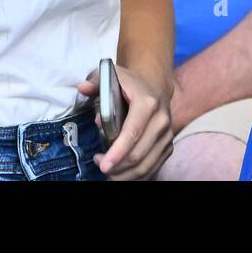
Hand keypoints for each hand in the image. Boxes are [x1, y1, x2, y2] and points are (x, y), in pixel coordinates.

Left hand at [77, 64, 172, 179]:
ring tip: (107, 172)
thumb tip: (83, 88)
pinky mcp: (168, 145)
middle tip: (100, 165)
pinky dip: (135, 176)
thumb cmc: (128, 85)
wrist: (154, 87)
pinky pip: (152, 168)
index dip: (117, 152)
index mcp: (147, 103)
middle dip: (116, 167)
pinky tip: (120, 173)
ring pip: (146, 166)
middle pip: (138, 154)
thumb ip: (96, 81)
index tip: (102, 164)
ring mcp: (167, 134)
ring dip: (124, 174)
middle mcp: (161, 120)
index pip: (132, 133)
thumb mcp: (111, 77)